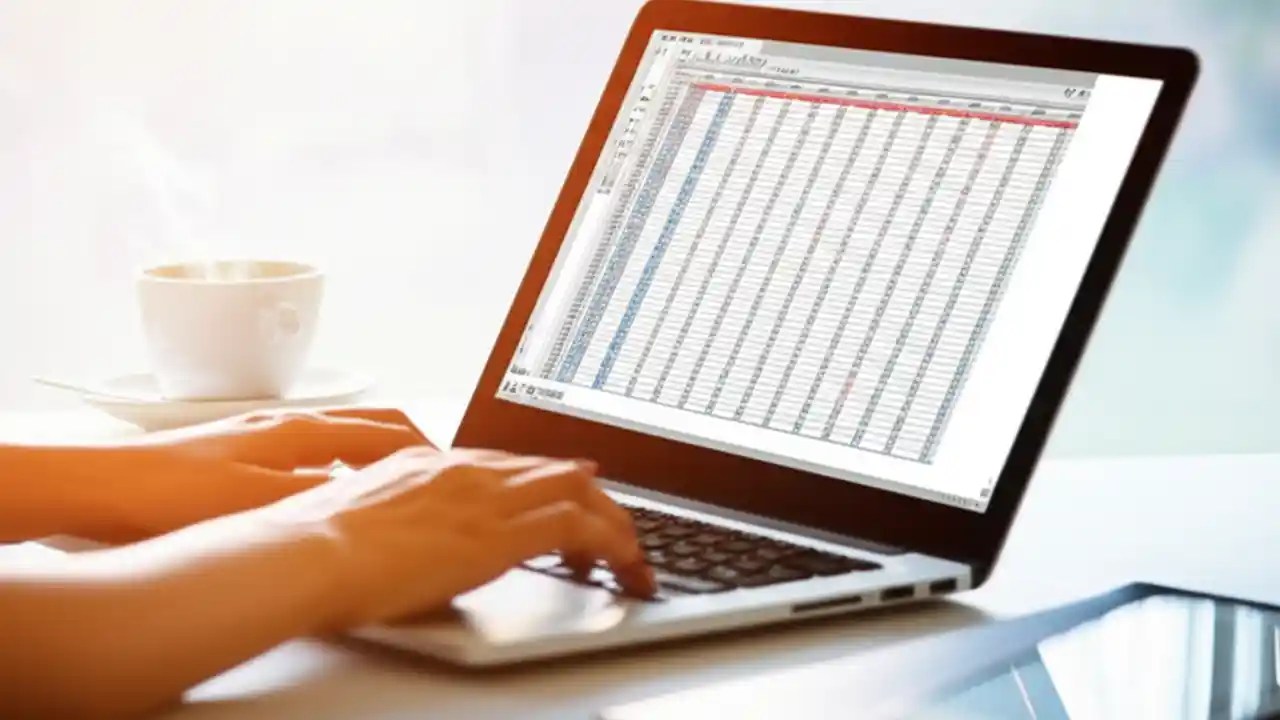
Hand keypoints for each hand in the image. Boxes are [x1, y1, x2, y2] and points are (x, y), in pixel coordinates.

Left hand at [84, 408, 427, 542]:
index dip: (428, 450)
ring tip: (399, 474)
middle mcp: (290, 421)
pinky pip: (316, 444)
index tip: (455, 467)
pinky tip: (333, 483)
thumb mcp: (261, 502)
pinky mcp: (244, 444)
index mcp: (303, 431)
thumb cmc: (176, 493)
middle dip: (413, 437)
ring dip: (379, 447)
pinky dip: (344, 457)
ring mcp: (266, 429)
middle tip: (440, 463)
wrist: (107, 484)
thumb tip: (376, 491)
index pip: (387, 432)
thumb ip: (323, 495)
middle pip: (371, 419)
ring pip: (344, 430)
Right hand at [264, 446, 655, 626]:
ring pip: (578, 492)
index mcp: (434, 464)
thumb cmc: (314, 545)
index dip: (549, 480)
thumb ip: (398, 519)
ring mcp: (487, 497)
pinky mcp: (501, 533)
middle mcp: (467, 471)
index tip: (571, 491)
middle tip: (614, 529)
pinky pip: (578, 527)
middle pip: (553, 472)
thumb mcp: (362, 519)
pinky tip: (622, 564)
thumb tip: (405, 539)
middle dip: (593, 500)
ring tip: (629, 555)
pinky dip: (610, 544)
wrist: (305, 552)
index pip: (512, 464)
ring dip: (613, 523)